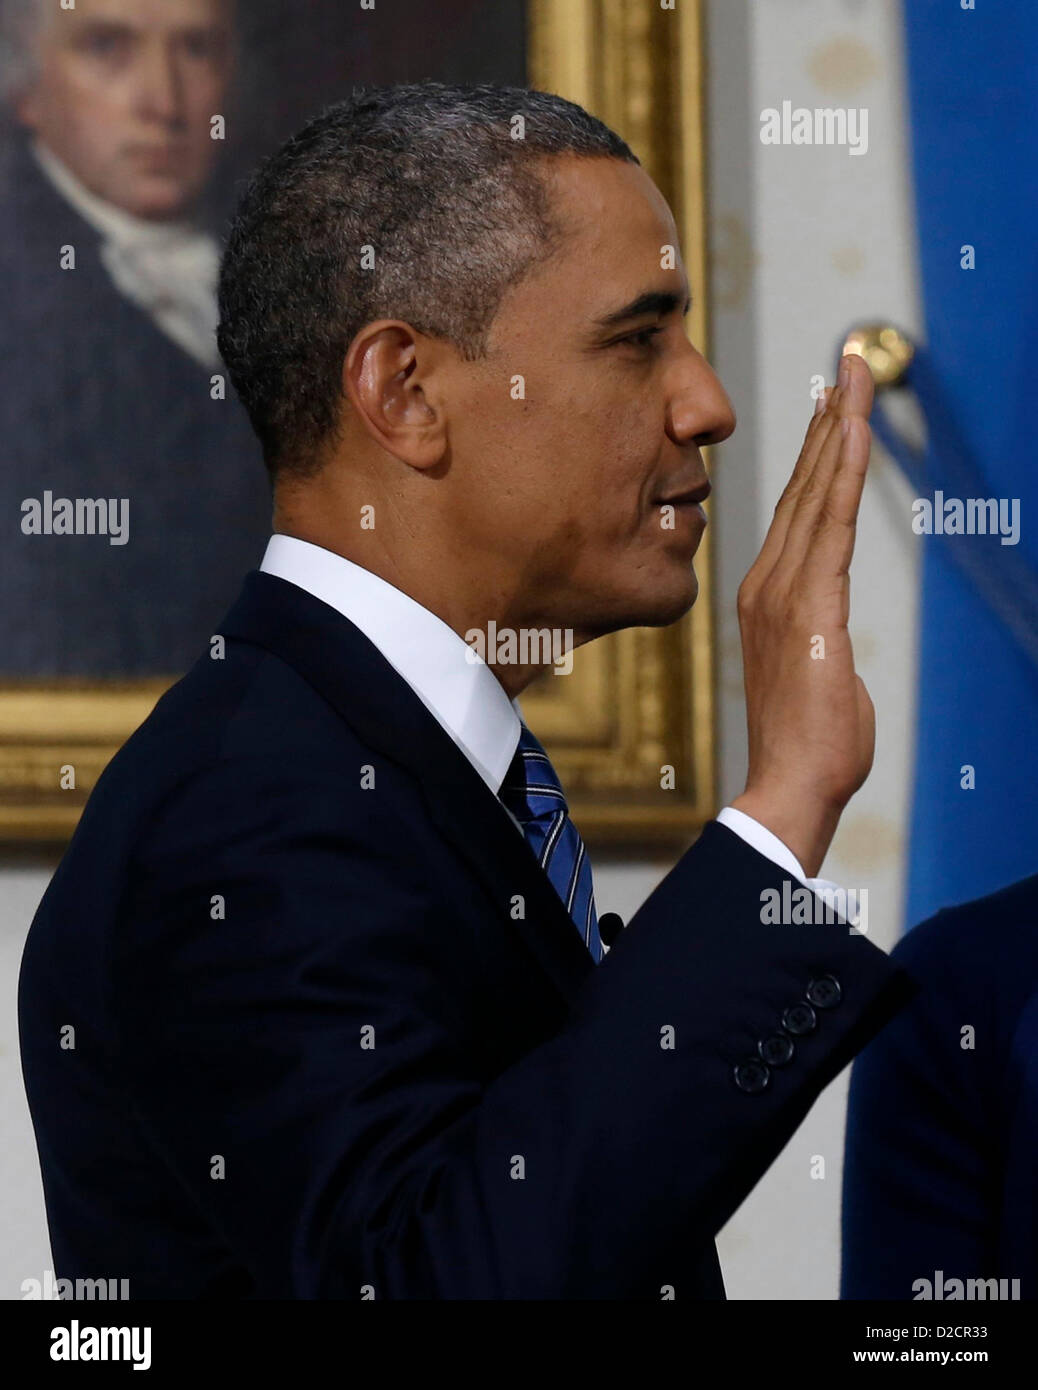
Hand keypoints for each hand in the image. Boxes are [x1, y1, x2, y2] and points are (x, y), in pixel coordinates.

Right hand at [730, 354, 874, 876]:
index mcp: (767, 596)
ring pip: (815, 493)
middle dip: (828, 421)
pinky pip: (828, 524)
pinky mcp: (809, 605)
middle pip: (803, 487)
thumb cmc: (807, 745)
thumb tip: (831, 649)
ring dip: (837, 428)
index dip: (814, 456)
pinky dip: (840, 472)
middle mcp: (767, 583)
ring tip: (851, 374)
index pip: (798, 512)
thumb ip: (821, 646)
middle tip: (844, 367)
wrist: (788, 785)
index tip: (830, 409)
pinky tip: (852, 430)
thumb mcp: (817, 677)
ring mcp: (783, 591)